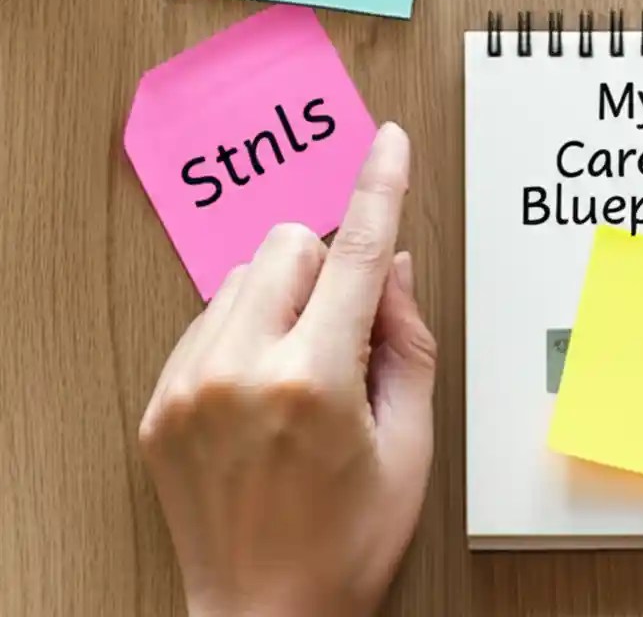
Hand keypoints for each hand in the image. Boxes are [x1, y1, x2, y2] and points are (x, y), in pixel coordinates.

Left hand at [138, 123, 436, 616]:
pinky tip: (264, 390)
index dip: (379, 188)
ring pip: (240, 277)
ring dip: (282, 299)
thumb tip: (394, 269)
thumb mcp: (410, 445)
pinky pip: (205, 320)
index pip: (357, 254)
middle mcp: (241, 371)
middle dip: (328, 269)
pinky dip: (242, 331)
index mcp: (315, 381)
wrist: (265, 614)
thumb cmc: (347, 543)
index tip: (387, 143)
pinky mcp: (160, 402)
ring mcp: (189, 386)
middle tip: (349, 334)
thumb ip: (407, 343)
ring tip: (303, 374)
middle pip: (286, 245)